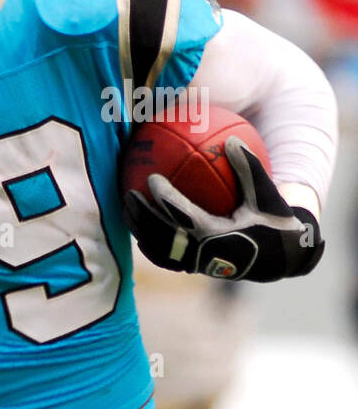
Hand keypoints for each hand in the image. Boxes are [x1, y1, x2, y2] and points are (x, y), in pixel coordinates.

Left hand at [124, 137, 322, 280]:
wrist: (282, 257)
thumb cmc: (273, 220)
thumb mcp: (265, 195)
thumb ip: (249, 168)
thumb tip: (231, 139)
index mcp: (218, 236)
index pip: (183, 215)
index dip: (165, 197)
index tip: (152, 178)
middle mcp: (203, 253)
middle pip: (161, 236)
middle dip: (142, 215)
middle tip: (129, 193)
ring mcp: (196, 264)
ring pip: (158, 250)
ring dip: (140, 229)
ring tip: (127, 207)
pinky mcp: (193, 269)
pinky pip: (164, 257)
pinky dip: (149, 241)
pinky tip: (139, 225)